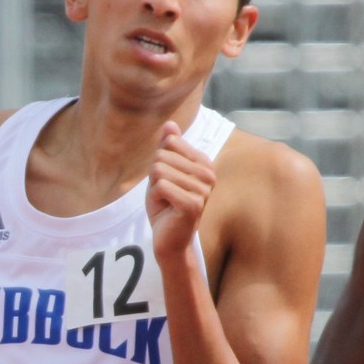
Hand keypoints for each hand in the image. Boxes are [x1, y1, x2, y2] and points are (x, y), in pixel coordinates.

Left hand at [146, 122, 214, 262]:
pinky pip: (161, 186)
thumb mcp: (164, 172)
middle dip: (155, 177)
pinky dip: (155, 199)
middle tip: (165, 195)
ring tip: (166, 203)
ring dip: (155, 189)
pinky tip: (166, 210)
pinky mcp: (193, 204)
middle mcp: (208, 174)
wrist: (169, 239)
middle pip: (162, 156)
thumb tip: (170, 124)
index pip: (169, 144)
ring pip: (159, 171)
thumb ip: (168, 147)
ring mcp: (203, 190)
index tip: (168, 182)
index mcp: (204, 163)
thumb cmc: (166, 205)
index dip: (159, 163)